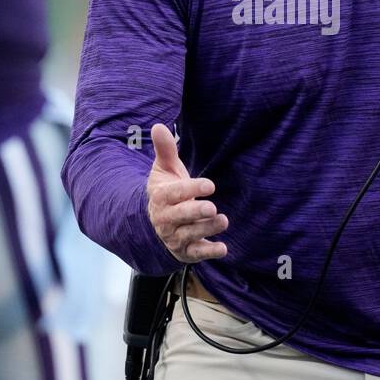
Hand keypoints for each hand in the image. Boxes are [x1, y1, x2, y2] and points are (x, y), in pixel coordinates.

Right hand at [146, 123, 226, 262]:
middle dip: (196, 212)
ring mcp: (175, 236)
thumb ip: (165, 150)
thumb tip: (159, 125)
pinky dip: (208, 252)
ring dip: (206, 229)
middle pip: (180, 216)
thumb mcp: (164, 170)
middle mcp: (165, 219)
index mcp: (161, 197)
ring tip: (223, 220)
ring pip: (190, 234)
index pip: (175, 194)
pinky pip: (196, 254)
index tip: (210, 185)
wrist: (156, 221)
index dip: (192, 189)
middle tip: (212, 208)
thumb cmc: (167, 191)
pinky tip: (223, 249)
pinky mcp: (185, 251)